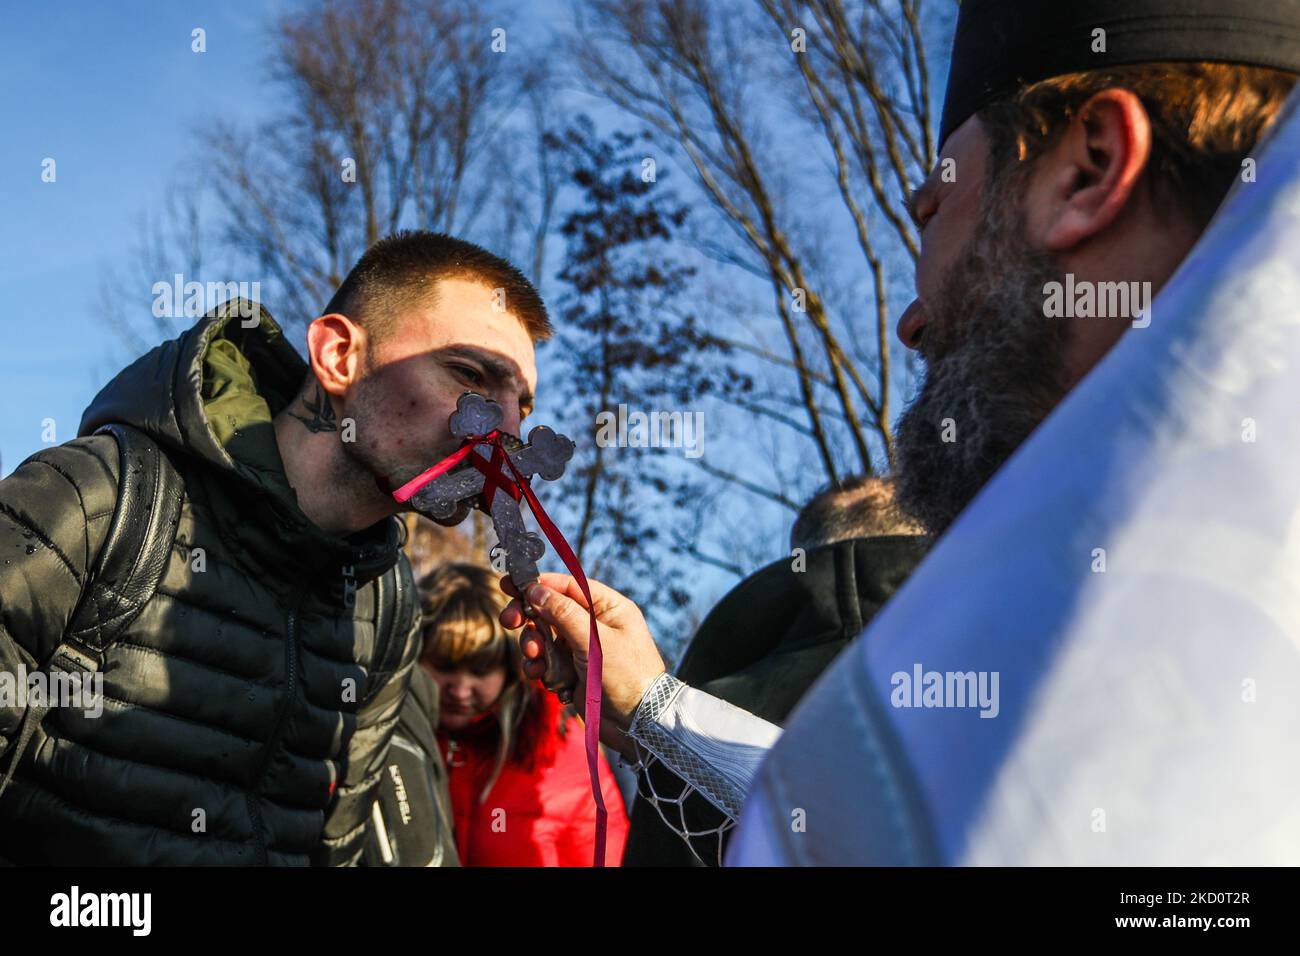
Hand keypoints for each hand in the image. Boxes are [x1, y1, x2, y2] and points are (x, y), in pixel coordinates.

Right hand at [499, 573, 665, 756]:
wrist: (637, 724)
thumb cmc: (627, 676)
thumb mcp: (595, 641)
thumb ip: (564, 613)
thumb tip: (536, 590)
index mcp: (608, 608)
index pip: (568, 586)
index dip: (538, 583)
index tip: (509, 584)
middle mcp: (593, 625)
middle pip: (550, 609)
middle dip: (529, 616)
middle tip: (509, 621)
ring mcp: (582, 648)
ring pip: (544, 636)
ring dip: (533, 645)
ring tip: (535, 657)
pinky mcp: (573, 671)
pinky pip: (546, 661)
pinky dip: (539, 666)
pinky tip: (540, 676)